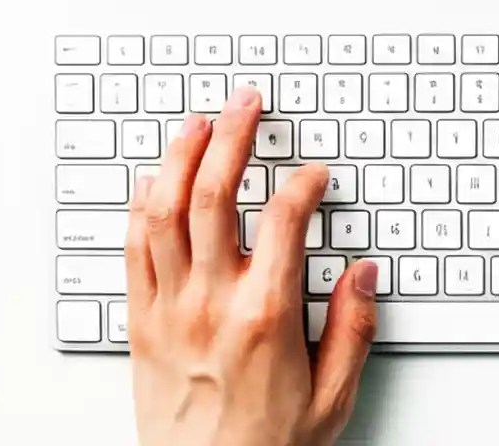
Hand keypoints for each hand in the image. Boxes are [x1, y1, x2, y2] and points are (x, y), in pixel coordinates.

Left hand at [123, 86, 378, 445]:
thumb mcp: (333, 396)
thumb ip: (354, 328)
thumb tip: (364, 274)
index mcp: (265, 315)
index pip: (283, 219)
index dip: (302, 182)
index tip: (314, 174)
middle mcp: (211, 302)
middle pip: (212, 195)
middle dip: (232, 136)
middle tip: (246, 103)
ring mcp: (169, 309)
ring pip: (163, 211)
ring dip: (180, 158)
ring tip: (197, 124)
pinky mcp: (141, 323)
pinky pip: (134, 249)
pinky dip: (141, 206)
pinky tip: (152, 182)